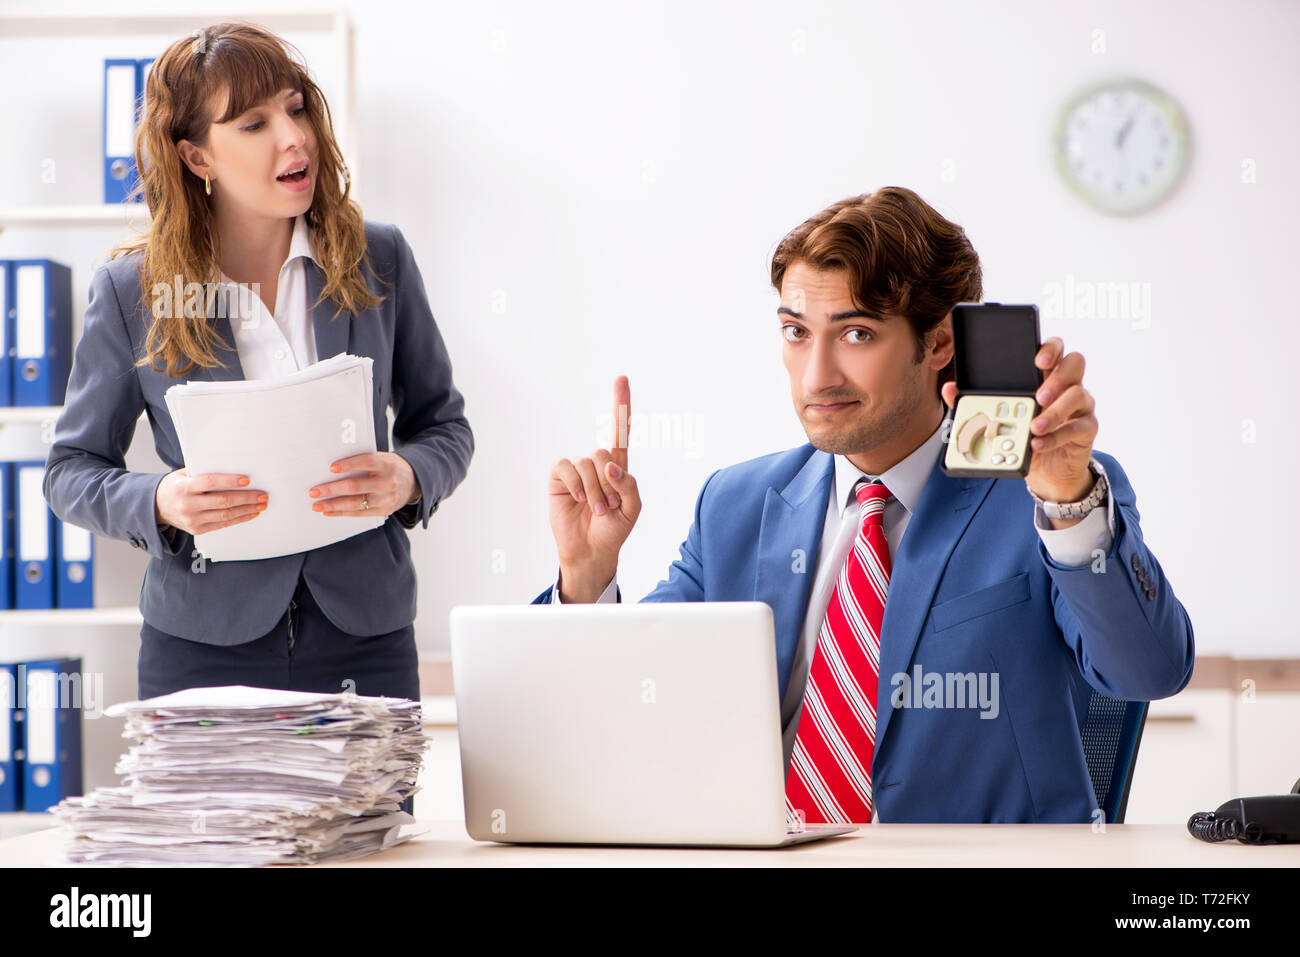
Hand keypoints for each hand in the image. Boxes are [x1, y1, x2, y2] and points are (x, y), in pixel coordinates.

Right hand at [155, 469, 267, 534]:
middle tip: (262, 494)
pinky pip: (223, 524)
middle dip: (246, 498)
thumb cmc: (176, 486)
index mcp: (183, 487)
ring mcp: (192, 520)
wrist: (157, 507)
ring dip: (247, 509)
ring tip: (261, 504)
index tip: (247, 480)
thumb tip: (232, 466)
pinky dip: (239, 518)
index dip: (229, 481)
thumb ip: (203, 472)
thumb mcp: (183, 474)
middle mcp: (187, 505)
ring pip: (226, 515)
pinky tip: (251, 513)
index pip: (210, 482)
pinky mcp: (197, 530)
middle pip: (222, 501)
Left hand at [308, 452, 419, 516]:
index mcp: (387, 465)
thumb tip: (334, 467)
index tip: (331, 468)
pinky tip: (328, 511)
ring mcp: (387, 499)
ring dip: (333, 505)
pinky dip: (342, 513)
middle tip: (314, 491)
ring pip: (356, 504)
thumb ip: (364, 461)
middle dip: (332, 489)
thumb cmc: (390, 467)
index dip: (349, 465)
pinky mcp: (384, 511)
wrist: (414, 482)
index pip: (367, 462)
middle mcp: (388, 483)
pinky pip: (360, 514)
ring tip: (317, 504)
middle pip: (356, 486)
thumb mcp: (383, 458)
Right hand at [548, 375, 640, 600]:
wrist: (591, 551)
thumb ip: (629, 484)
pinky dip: (575, 484)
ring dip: (595, 491)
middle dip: (609, 484)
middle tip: (609, 507)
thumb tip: (610, 466)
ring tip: (596, 511)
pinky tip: (577, 500)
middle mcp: (596, 464)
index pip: (620, 431)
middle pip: (604, 453)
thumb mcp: (633, 509)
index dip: (621, 405)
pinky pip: (566, 467)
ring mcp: (576, 470)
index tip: (621, 378)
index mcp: (618, 467)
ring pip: (588, 463)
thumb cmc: (613, 530)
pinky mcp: (559, 477)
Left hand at [941, 336, 1097, 503]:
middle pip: (1075, 363)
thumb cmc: (1023, 436)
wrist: (1045, 470)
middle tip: (1038, 395)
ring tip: (1034, 425)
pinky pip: (1078, 427)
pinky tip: (1038, 443)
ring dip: (1055, 411)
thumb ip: (976, 402)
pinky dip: (1056, 436)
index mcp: (1046, 374)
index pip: (1055, 348)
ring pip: (1079, 395)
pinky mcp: (1086, 429)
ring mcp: (1081, 406)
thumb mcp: (999, 419)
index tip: (1037, 360)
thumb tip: (950, 389)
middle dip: (1057, 376)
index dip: (1050, 348)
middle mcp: (1067, 385)